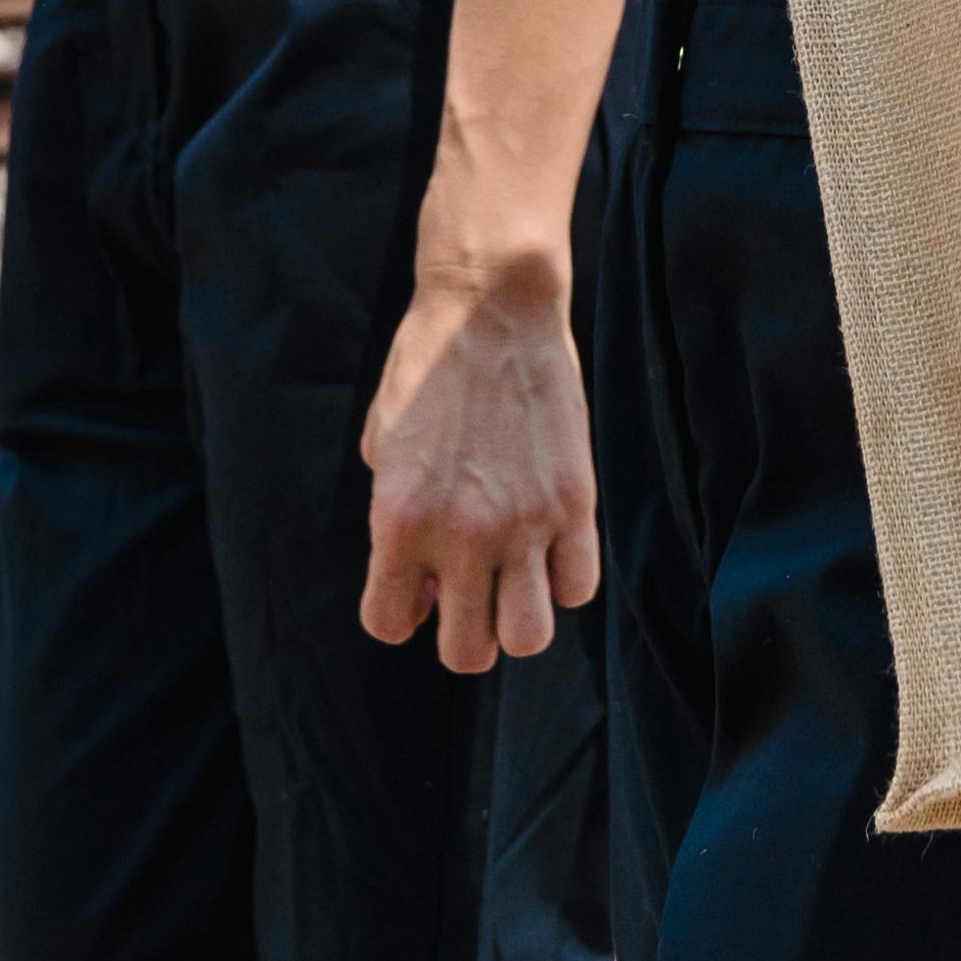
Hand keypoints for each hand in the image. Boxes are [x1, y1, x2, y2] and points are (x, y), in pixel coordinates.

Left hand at [360, 255, 600, 672]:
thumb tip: (425, 594)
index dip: (402, 612)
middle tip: (470, 591)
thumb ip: (393, 527)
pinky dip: (563, 580)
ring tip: (514, 577)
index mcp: (398, 519)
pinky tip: (550, 545)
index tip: (417, 585)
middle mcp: (461, 533)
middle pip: (467, 653)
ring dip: (518, 618)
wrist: (491, 306)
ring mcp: (525, 522)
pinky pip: (578, 587)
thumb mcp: (383, 448)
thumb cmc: (425, 372)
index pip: (388, 625)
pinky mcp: (575, 502)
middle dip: (465, 632)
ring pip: (530, 637)